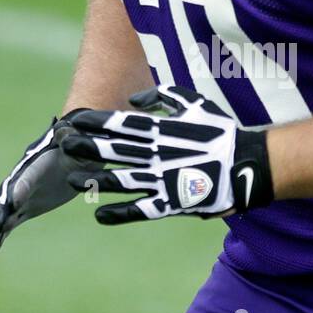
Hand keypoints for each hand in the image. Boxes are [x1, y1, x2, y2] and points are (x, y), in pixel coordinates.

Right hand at [0, 110, 89, 254]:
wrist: (70, 155)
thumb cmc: (74, 149)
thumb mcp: (75, 145)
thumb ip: (68, 139)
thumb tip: (64, 129)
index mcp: (34, 167)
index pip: (24, 179)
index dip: (19, 191)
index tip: (15, 205)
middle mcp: (22, 182)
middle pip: (6, 199)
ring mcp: (22, 196)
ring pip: (2, 213)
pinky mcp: (25, 208)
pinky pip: (9, 222)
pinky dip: (0, 235)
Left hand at [55, 85, 273, 225]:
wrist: (248, 164)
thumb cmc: (221, 131)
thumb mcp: (194, 103)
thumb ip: (162, 98)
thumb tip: (134, 99)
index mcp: (162, 130)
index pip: (119, 124)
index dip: (94, 123)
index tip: (73, 121)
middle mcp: (157, 154)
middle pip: (113, 151)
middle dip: (86, 147)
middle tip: (64, 146)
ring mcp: (163, 180)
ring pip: (121, 181)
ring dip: (95, 181)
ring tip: (74, 180)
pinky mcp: (172, 203)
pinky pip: (141, 209)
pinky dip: (119, 213)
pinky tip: (100, 214)